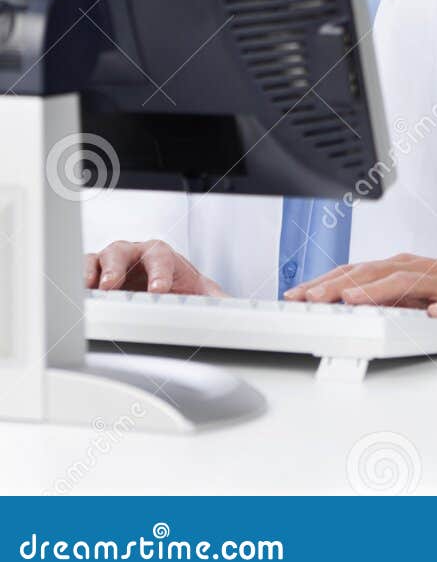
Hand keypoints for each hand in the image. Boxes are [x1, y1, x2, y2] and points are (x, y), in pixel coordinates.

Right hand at [84, 239, 225, 295]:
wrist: (168, 288)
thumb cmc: (181, 287)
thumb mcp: (201, 294)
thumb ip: (216, 301)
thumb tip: (234, 310)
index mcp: (162, 256)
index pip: (160, 257)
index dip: (158, 272)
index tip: (158, 290)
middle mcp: (134, 255)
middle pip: (122, 251)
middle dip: (117, 268)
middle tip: (112, 286)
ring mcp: (113, 264)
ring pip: (98, 259)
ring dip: (92, 272)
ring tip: (90, 289)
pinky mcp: (96, 276)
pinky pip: (83, 273)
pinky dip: (78, 281)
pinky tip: (76, 294)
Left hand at [285, 253, 436, 331]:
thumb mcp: (414, 294)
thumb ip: (383, 298)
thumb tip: (339, 309)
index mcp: (403, 268)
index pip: (357, 272)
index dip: (325, 282)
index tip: (295, 296)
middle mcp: (420, 269)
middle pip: (374, 274)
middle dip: (339, 286)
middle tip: (310, 299)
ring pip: (409, 282)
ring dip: (379, 290)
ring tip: (353, 300)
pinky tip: (435, 315)